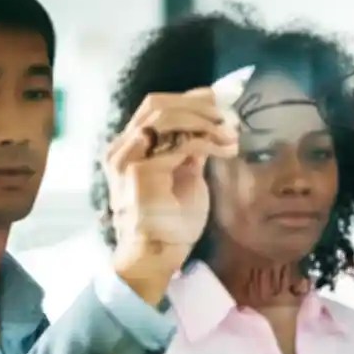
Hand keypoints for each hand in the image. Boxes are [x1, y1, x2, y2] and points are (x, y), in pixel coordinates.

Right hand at [102, 88, 238, 286]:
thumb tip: (211, 125)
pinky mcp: (140, 172)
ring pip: (167, 117)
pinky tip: (226, 149)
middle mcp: (122, 147)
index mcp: (130, 146)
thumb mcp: (185, 174)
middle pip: (159, 104)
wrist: (156, 255)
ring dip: (205, 121)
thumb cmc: (171, 221)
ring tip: (231, 135)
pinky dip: (208, 141)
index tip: (222, 100)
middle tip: (230, 118)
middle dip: (200, 106)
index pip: (156, 106)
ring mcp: (127, 158)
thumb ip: (191, 149)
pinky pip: (179, 143)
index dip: (191, 98)